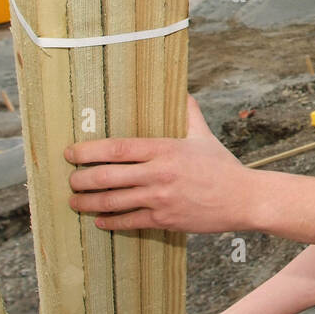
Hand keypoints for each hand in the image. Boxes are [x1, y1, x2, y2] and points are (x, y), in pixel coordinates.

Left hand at [65, 95, 252, 232]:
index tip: (71, 152)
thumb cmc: (222, 166)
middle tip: (71, 180)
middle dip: (81, 179)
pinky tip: (100, 221)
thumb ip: (189, 114)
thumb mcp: (204, 136)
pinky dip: (110, 222)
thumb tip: (182, 91)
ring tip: (75, 201)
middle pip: (107, 177)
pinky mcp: (165, 219)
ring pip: (113, 202)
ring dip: (88, 203)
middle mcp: (159, 174)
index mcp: (165, 149)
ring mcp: (160, 198)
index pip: (117, 148)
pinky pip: (129, 222)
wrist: (244, 199)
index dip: (89, 151)